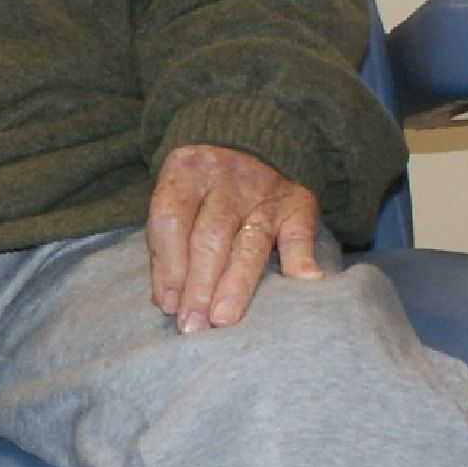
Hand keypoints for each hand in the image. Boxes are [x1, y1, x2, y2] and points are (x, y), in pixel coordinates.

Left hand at [147, 144, 323, 330]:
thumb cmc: (204, 188)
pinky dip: (301, 259)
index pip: (171, 219)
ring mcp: (265, 192)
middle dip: (199, 285)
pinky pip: (300, 233)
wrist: (252, 142)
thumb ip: (169, 240)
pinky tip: (301, 282)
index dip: (167, 265)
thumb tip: (166, 301)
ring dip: (235, 284)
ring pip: (249, 243)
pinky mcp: (298, 203)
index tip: (167, 304)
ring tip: (223, 319)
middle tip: (193, 324)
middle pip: (210, 236)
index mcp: (187, 172)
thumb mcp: (179, 193)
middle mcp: (227, 180)